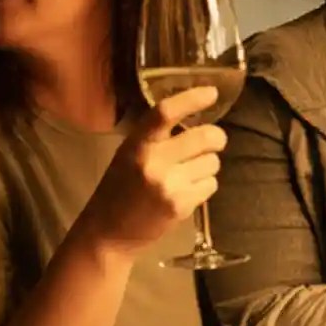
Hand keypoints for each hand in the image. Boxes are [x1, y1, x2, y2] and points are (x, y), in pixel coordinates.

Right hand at [82, 86, 227, 254]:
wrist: (108, 233)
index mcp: (137, 144)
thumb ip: (157, 137)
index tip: (212, 93)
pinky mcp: (181, 205)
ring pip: (212, 162)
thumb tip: (196, 118)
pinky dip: (205, 185)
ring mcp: (169, 185)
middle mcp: (153, 162)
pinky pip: (211, 184)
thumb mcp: (129, 153)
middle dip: (217, 138)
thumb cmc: (119, 188)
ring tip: (189, 173)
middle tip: (214, 141)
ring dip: (208, 165)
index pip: (166, 112)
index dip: (192, 99)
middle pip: (205, 137)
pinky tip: (187, 190)